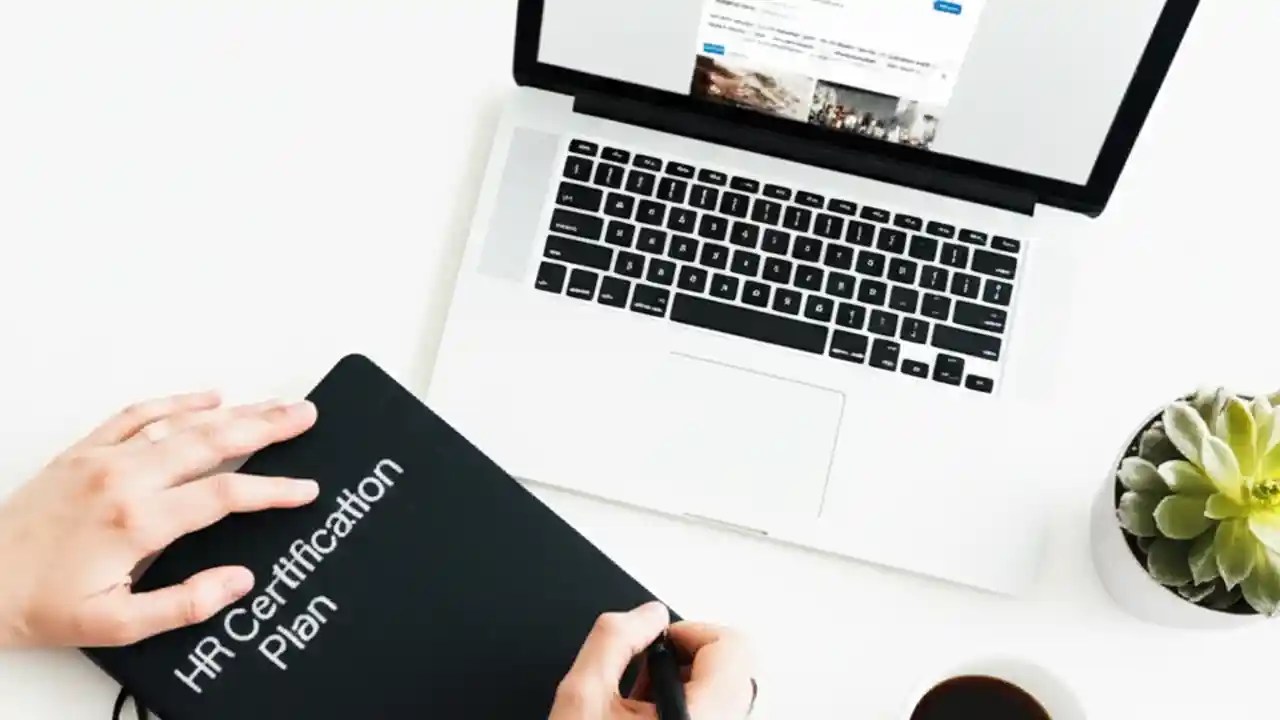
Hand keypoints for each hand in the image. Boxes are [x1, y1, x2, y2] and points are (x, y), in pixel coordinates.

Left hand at [0, 392, 319, 648]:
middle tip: (304, 416)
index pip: (225, 494)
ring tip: (273, 404)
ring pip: (183, 424)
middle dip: (267, 427)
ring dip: (234, 411)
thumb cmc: (40, 605)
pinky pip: (138, 414)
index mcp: (138, 522)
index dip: (273, 490)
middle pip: (213, 442)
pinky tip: (207, 396)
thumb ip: (184, 604)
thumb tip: (237, 581)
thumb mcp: (116, 625)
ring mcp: (103, 459)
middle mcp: (124, 480)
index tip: (304, 490)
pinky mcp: (83, 452)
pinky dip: (177, 402)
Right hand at [551, 602, 754, 719]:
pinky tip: (648, 716)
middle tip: (646, 666)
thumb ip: (614, 640)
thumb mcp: (581, 698)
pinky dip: (690, 701)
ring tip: (641, 700)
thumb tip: (646, 615)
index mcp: (702, 716)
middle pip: (737, 666)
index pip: (733, 647)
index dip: (691, 631)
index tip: (658, 639)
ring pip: (728, 690)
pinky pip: (718, 711)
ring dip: (688, 680)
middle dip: (688, 655)